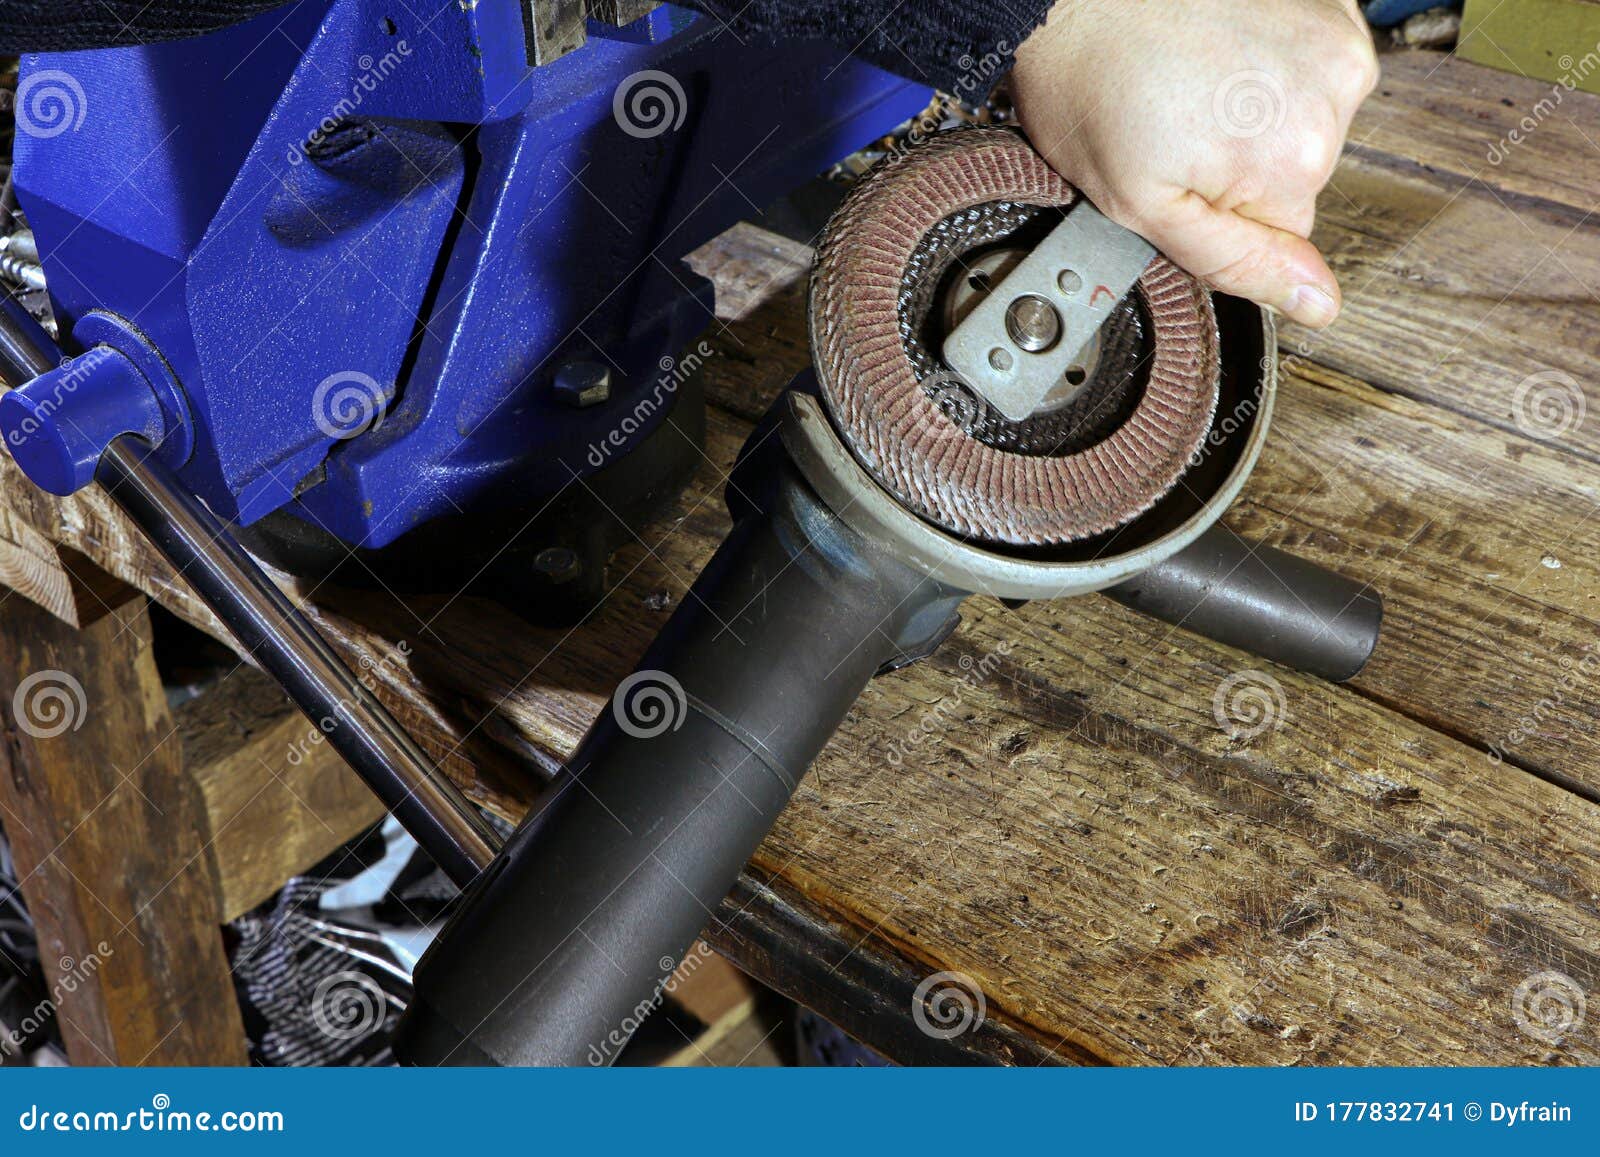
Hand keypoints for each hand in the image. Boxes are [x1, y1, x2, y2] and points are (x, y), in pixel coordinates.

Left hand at [1010, 0, 1377, 327]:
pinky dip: (1264, 58)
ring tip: (1186, 80)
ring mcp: (1335, 40)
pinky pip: (1307, 62)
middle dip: (1236, 160)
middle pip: (1295, 173)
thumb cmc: (1088, 85)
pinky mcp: (1328, 1)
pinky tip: (1212, 46)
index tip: (1177, 172)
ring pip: (1303, 118)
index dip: (1219, 211)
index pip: (1282, 232)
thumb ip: (1236, 262)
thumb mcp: (1144, 208)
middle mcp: (1333, 95)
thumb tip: (1318, 305)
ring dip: (1250, 108)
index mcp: (1293, 161)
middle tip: (1173, 124)